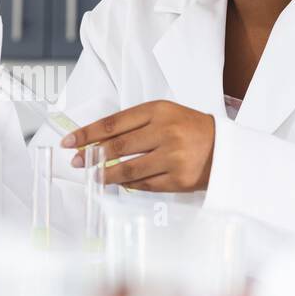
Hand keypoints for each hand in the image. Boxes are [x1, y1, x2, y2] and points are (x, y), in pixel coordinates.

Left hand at [60, 100, 214, 191]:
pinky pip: (144, 185)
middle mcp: (165, 132)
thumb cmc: (188, 129)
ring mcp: (173, 157)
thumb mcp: (163, 115)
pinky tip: (119, 182)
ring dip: (105, 174)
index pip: (113, 123)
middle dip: (92, 156)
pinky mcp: (179, 179)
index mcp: (158, 111)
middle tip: (78, 162)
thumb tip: (96, 142)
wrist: (224, 147)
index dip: (87, 134)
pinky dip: (128, 184)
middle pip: (117, 146)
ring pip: (128, 169)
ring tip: (94, 176)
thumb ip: (133, 125)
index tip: (70, 142)